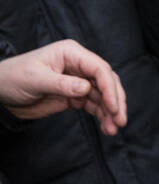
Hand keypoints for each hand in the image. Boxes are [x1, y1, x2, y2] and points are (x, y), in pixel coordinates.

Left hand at [0, 39, 127, 134]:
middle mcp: (79, 65)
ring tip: (112, 129)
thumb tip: (87, 88)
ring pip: (103, 95)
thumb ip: (62, 84)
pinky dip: (101, 116)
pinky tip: (105, 127)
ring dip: (110, 112)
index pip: (99, 69)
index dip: (109, 88)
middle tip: (120, 121)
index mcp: (72, 54)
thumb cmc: (13, 78)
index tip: (113, 107)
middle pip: (107, 82)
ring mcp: (78, 80)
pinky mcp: (74, 95)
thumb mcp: (36, 80)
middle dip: (115, 101)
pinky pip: (94, 104)